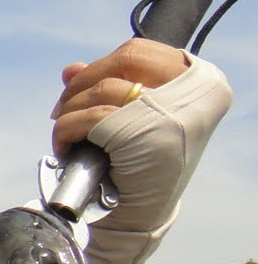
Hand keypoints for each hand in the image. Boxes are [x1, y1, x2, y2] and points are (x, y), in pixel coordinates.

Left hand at [50, 38, 189, 152]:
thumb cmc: (139, 163)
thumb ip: (107, 86)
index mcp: (200, 81)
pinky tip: (66, 146)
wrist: (141, 212)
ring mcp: (170, 110)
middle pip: (123, 60)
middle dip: (82, 83)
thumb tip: (70, 69)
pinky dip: (67, 129)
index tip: (83, 84)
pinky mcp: (143, 132)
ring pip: (102, 89)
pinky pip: (91, 117)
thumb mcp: (130, 117)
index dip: (103, 64)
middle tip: (62, 109)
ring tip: (65, 133)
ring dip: (70, 111)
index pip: (140, 52)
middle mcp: (193, 91)